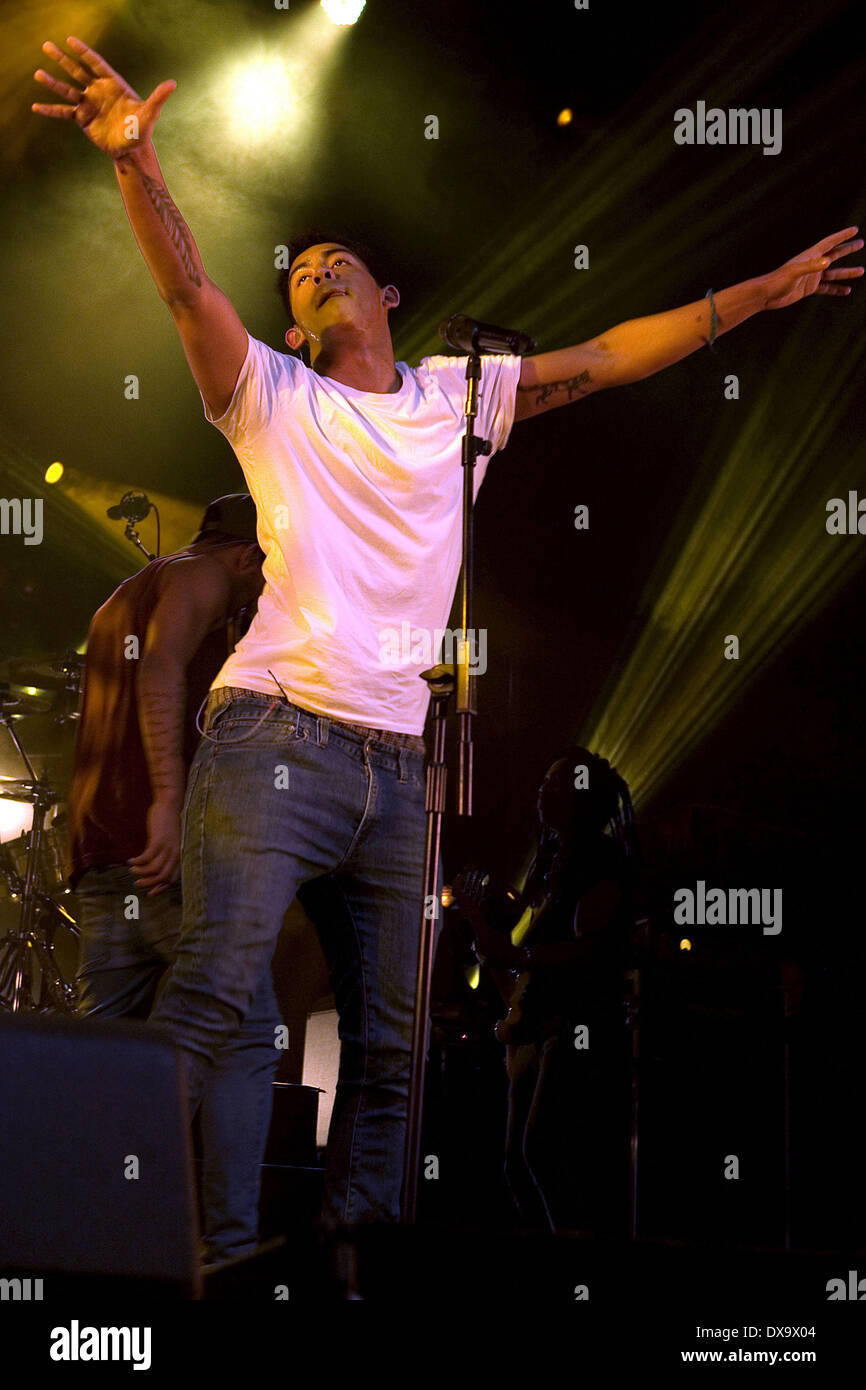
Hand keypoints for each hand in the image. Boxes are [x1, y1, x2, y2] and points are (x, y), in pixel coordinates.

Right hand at [32, 36, 175, 158]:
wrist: (131, 150)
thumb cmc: (142, 131)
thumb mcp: (150, 114)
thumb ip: (158, 98)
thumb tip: (172, 84)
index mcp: (113, 85)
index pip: (96, 64)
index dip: (84, 52)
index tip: (70, 41)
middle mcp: (98, 91)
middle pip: (77, 71)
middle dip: (62, 59)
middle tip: (46, 45)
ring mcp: (88, 104)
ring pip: (67, 90)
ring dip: (52, 82)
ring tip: (37, 74)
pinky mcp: (82, 119)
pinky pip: (63, 112)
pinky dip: (50, 110)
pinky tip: (36, 107)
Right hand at [127, 797, 181, 895]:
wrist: (169, 805)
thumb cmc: (168, 823)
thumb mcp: (170, 841)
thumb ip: (165, 853)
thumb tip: (154, 866)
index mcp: (180, 855)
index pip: (173, 878)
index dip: (162, 888)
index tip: (151, 893)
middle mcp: (176, 854)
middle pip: (163, 877)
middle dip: (149, 884)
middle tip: (137, 885)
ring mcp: (168, 848)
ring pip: (154, 870)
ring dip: (141, 873)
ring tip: (132, 871)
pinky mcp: (158, 841)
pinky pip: (146, 858)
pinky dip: (137, 862)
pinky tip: (130, 861)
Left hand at [761, 226, 862, 309]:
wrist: (766, 295)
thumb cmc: (777, 281)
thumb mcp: (795, 272)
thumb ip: (811, 266)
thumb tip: (828, 262)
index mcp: (810, 256)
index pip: (829, 243)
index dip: (842, 236)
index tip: (855, 230)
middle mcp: (812, 264)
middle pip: (834, 254)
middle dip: (847, 249)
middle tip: (861, 243)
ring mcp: (811, 277)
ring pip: (833, 273)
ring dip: (847, 272)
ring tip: (861, 271)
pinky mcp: (808, 288)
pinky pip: (826, 288)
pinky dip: (836, 289)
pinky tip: (847, 291)